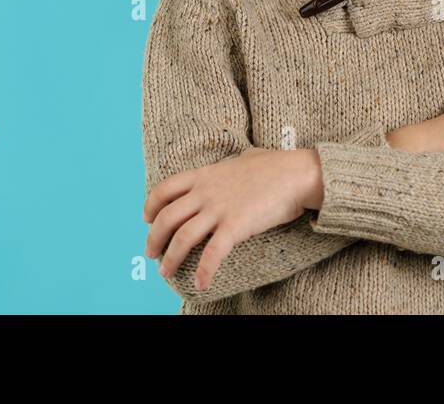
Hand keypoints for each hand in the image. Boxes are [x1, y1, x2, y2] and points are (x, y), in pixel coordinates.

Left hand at [142, 147, 313, 290]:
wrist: (296, 173)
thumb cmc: (275, 165)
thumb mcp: (245, 159)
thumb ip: (233, 164)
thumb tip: (238, 162)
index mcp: (205, 175)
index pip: (165, 189)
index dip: (151, 206)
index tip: (147, 219)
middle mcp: (206, 192)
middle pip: (167, 217)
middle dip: (154, 238)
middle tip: (151, 253)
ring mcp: (219, 209)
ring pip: (183, 237)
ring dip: (170, 258)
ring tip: (165, 272)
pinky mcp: (236, 226)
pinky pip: (213, 253)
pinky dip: (204, 271)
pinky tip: (200, 283)